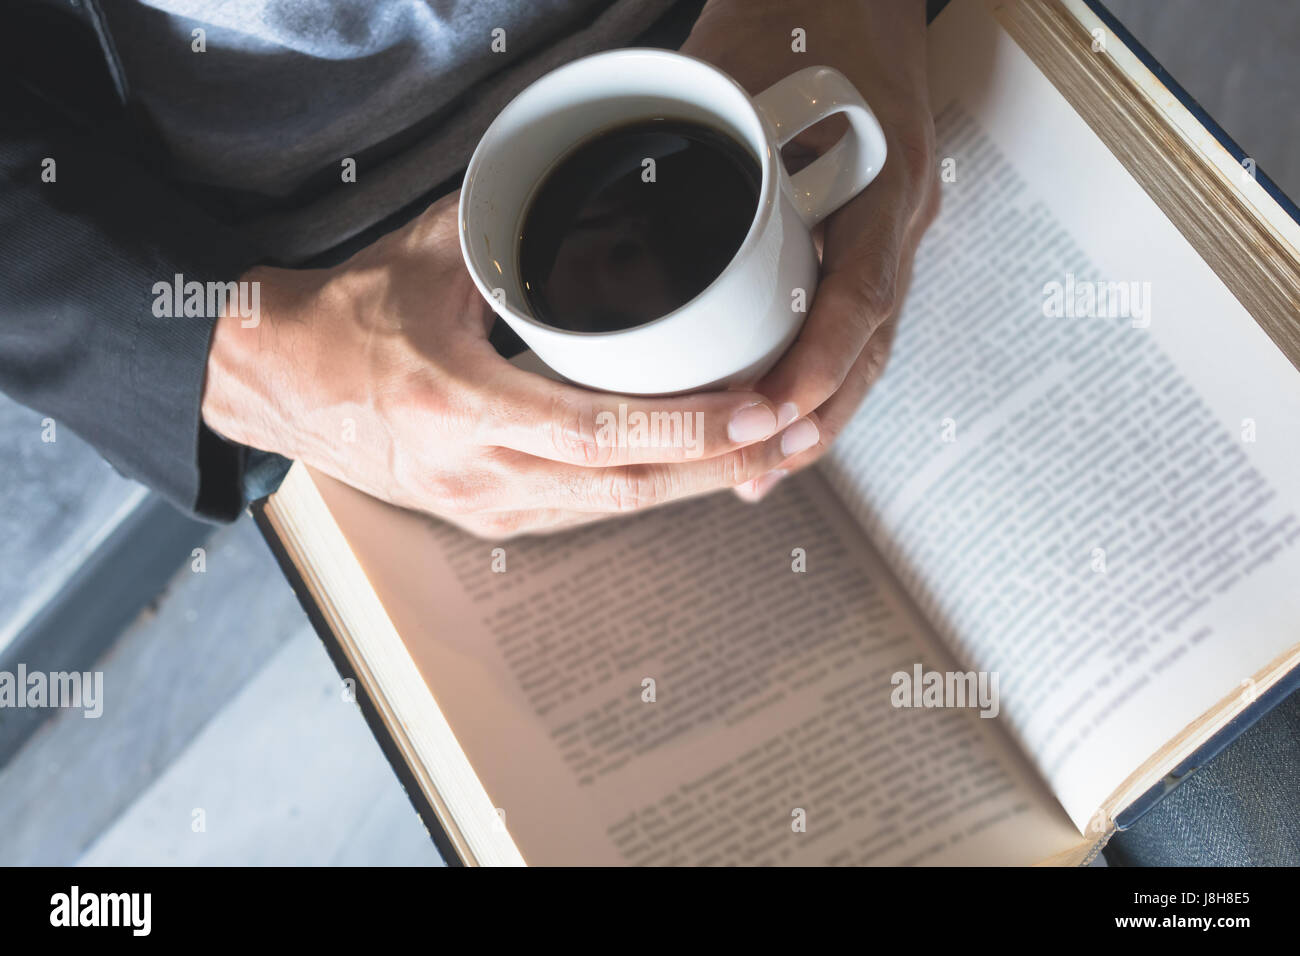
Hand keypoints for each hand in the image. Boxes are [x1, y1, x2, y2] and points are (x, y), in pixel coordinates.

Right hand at [201, 193, 816, 537]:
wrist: (272, 383)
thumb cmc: (345, 318)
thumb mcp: (430, 256)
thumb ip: (517, 229)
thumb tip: (593, 188)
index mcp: (459, 405)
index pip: (602, 431)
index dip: (689, 428)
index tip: (759, 409)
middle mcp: (476, 472)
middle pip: (626, 487)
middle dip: (719, 467)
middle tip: (790, 438)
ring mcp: (481, 506)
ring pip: (613, 510)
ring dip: (692, 483)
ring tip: (759, 453)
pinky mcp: (485, 517)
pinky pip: (585, 512)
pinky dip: (646, 488)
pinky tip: (689, 467)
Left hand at [681, 0, 941, 499]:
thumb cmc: (796, 6)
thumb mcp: (736, 64)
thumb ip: (692, 135)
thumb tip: (612, 214)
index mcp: (882, 176)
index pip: (861, 294)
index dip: (820, 366)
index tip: (769, 417)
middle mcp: (899, 212)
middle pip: (872, 343)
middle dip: (819, 418)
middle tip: (760, 471)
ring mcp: (894, 226)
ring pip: (868, 341)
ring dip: (822, 410)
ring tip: (767, 467)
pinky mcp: (872, 230)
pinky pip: (856, 314)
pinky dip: (822, 369)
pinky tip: (784, 410)